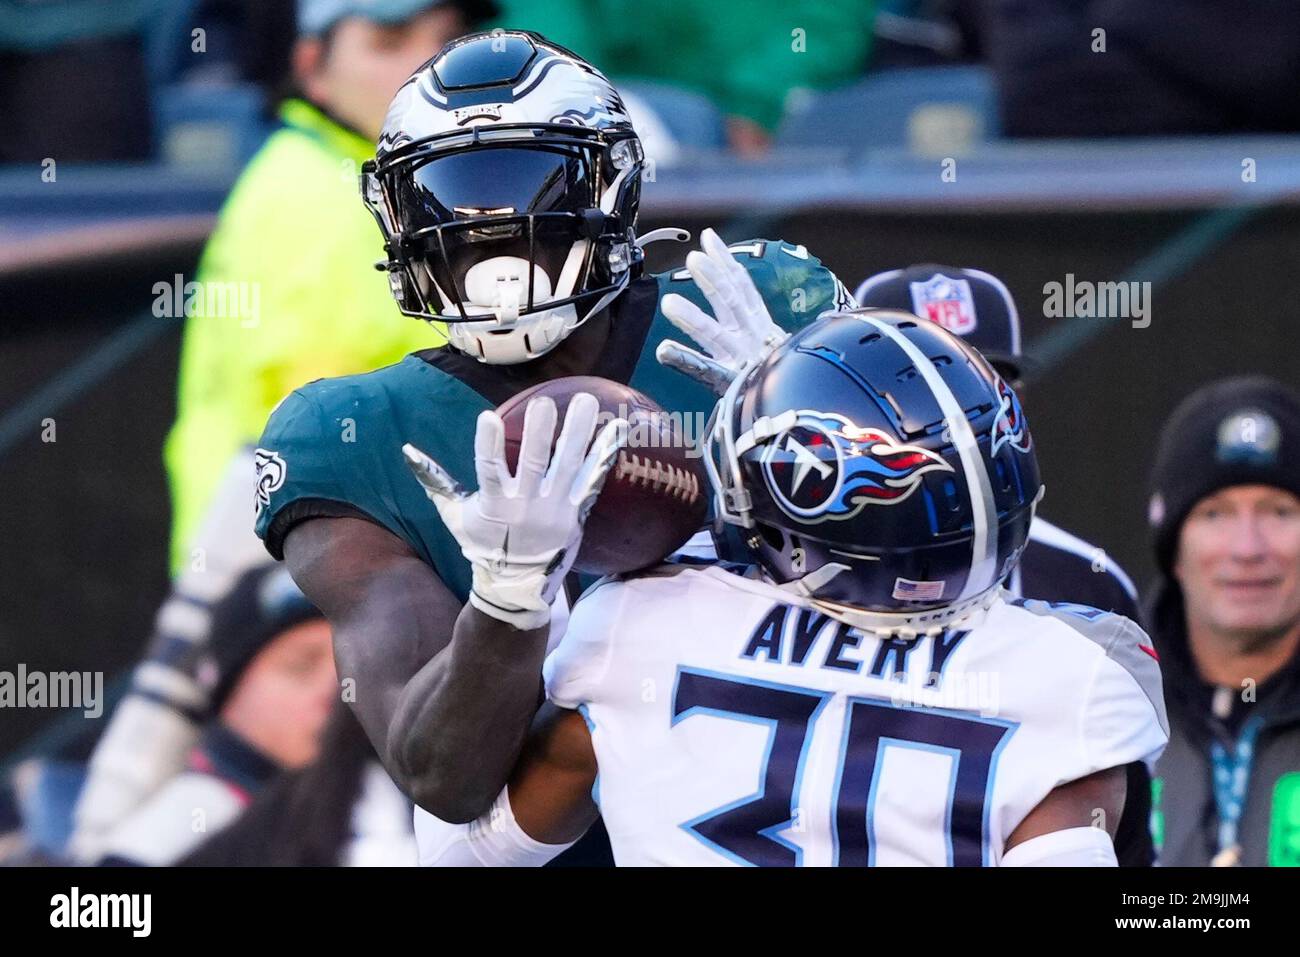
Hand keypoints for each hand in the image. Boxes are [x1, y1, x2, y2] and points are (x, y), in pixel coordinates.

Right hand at [404, 394, 625, 629]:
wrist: (516, 585)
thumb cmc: (483, 544)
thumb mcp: (455, 516)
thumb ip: (435, 481)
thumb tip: (407, 451)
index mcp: (495, 504)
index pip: (488, 470)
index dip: (486, 444)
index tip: (486, 417)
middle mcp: (527, 505)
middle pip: (534, 464)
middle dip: (539, 433)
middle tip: (544, 403)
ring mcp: (555, 509)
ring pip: (568, 466)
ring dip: (578, 432)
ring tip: (587, 401)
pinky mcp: (576, 513)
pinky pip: (593, 480)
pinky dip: (605, 454)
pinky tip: (618, 429)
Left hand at [657, 227, 788, 394]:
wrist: (802, 409)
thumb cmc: (785, 378)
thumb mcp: (782, 347)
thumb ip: (774, 327)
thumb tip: (798, 305)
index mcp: (760, 326)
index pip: (742, 287)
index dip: (726, 262)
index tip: (709, 239)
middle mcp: (750, 338)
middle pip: (731, 302)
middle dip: (713, 279)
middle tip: (694, 259)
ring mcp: (740, 359)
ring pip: (714, 334)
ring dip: (691, 317)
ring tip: (669, 302)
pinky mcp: (731, 383)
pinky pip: (703, 370)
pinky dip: (683, 360)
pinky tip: (663, 350)